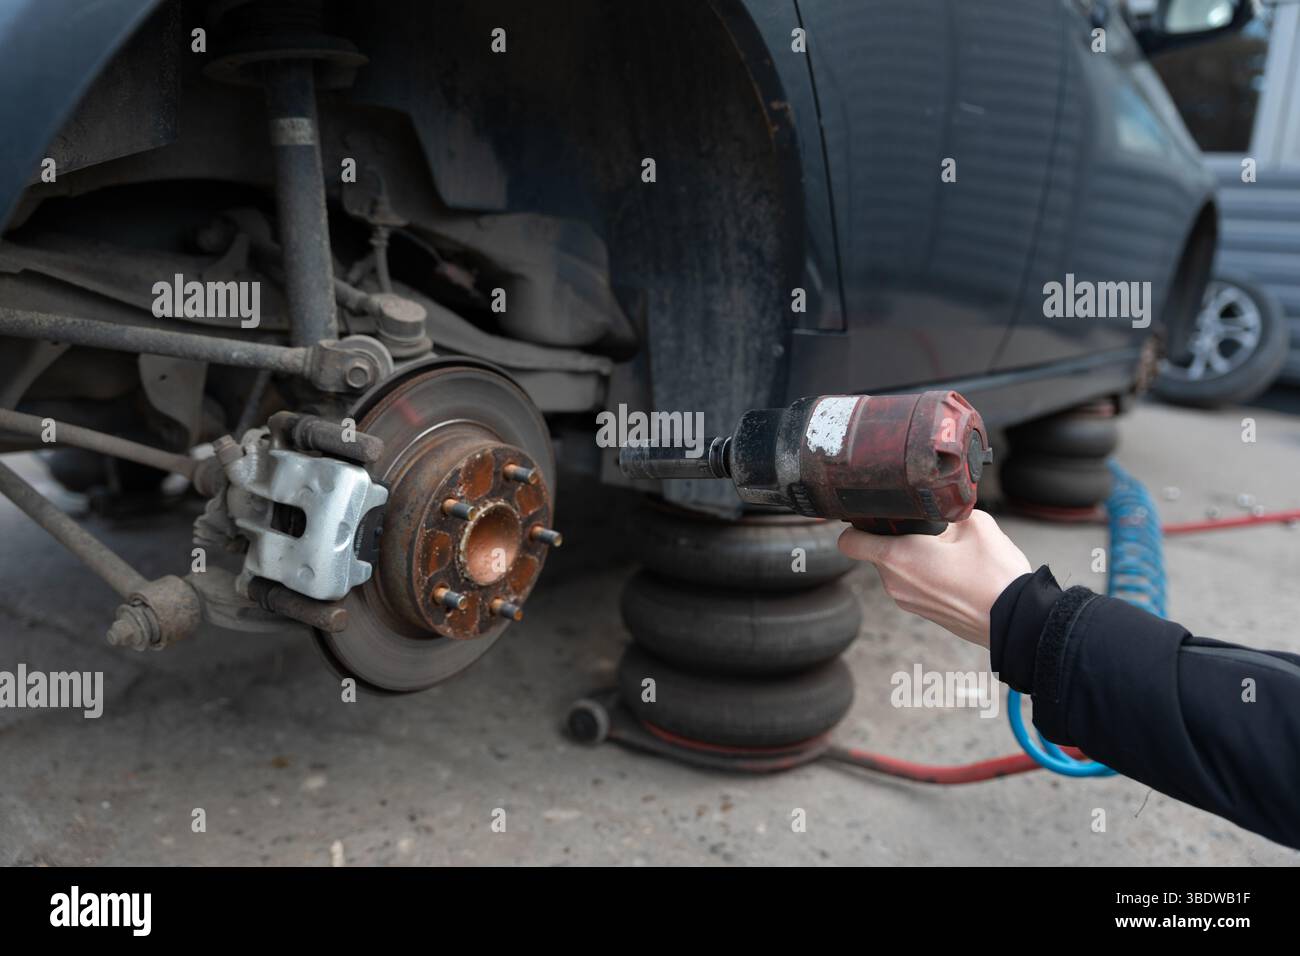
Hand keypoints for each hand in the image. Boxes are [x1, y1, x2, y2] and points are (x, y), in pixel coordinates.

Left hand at [837, 510, 1030, 646]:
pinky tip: (955, 571)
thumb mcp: (975, 524)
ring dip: (914, 557)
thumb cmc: (994, 576)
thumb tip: (942, 508)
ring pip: (898, 568)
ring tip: (949, 553)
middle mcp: (894, 583)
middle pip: (878, 552)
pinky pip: (913, 584)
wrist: (1017, 620)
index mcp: (897, 557)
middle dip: (897, 537)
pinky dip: (925, 574)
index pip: (849, 542)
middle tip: (929, 530)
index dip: (855, 525)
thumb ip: (948, 510)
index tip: (870, 516)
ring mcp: (907, 601)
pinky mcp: (922, 612)